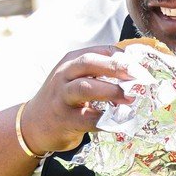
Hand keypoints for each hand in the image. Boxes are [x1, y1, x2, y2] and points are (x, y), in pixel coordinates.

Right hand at [18, 46, 134, 154]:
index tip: (141, 67)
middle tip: (138, 76)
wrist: (34, 124)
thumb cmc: (64, 98)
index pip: (100, 51)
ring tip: (130, 98)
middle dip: (116, 67)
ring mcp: (62, 97)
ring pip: (85, 88)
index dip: (122, 57)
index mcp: (71, 61)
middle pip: (89, 63)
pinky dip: (106, 120)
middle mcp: (64, 75)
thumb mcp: (75, 78)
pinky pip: (88, 119)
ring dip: (111, 91)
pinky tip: (120, 121)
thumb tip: (136, 72)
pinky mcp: (65, 120)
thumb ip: (99, 72)